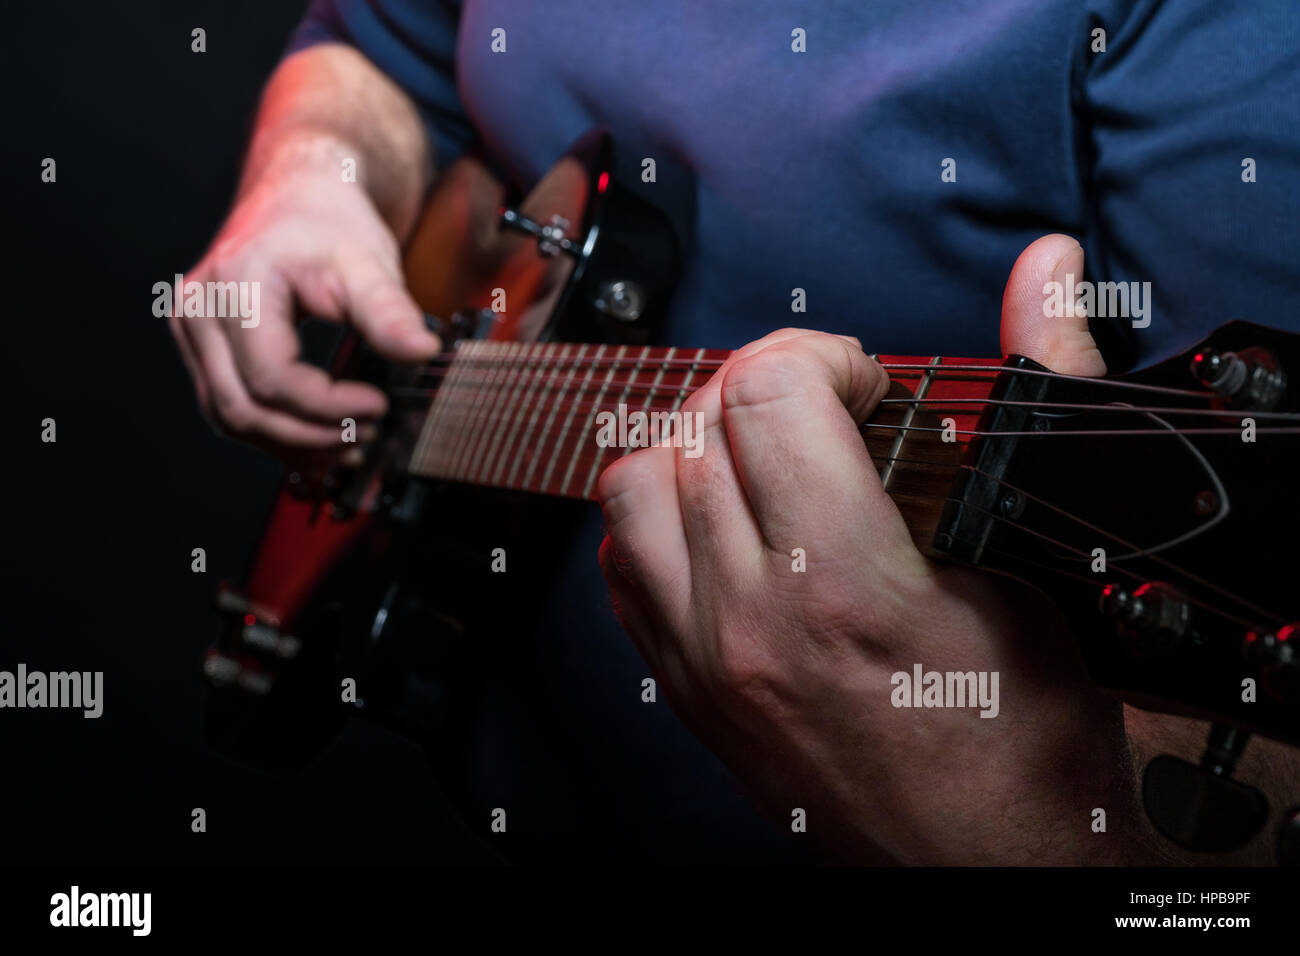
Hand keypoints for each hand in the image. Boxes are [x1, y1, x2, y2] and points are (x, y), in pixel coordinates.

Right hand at [168, 134, 440, 454]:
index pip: (273, 378)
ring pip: (230, 417)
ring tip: (348, 443)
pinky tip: (319, 438)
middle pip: (243, 408)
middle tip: (367, 435)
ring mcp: (192, 329)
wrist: (300, 194)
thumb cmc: (329, 222)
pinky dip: (275, 430)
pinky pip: (230, 405)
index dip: (328, 407)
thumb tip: (425, 353)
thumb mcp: (367, 262)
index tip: (379, 406)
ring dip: (290, 443)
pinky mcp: (202, 345)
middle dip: (309, 435)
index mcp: (234, 285)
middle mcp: (198, 309)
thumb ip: (389, 312)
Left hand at [596, 235, 1159, 863]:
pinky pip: (619, 564)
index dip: (825, 356)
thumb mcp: (1043, 562)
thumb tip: (1047, 270)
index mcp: (842, 582)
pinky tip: (723, 525)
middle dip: (767, 390)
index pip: (766, 388)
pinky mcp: (681, 691)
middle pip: (697, 422)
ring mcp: (701, 661)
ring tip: (766, 463)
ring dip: (695, 446)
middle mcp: (749, 621)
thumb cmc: (1027, 745)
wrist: (988, 869)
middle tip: (829, 420)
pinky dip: (658, 518)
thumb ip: (1038, 393)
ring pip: (633, 484)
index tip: (870, 388)